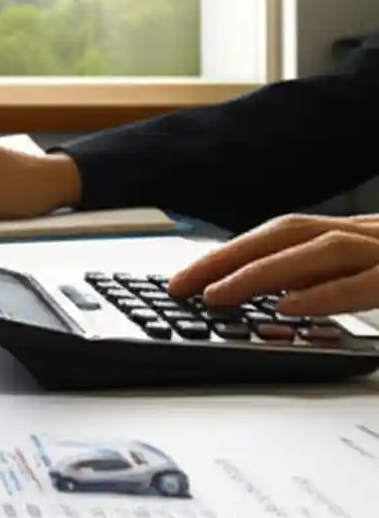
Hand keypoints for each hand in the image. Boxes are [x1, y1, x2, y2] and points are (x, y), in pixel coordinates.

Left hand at [168, 214, 378, 314]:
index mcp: (357, 236)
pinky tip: (289, 306)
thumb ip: (332, 280)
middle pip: (289, 235)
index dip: (230, 252)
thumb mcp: (375, 273)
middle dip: (229, 258)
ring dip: (265, 271)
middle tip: (182, 286)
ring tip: (218, 294)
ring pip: (322, 251)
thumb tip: (275, 299)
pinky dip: (327, 293)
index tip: (183, 279)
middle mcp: (370, 237)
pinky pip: (368, 283)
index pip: (282, 236)